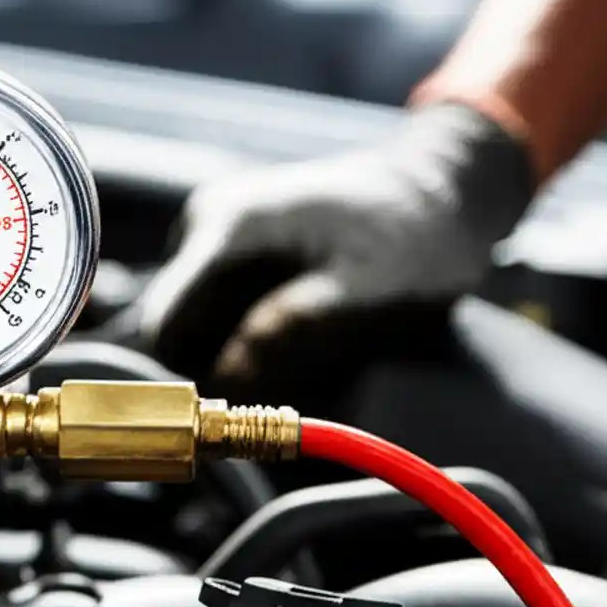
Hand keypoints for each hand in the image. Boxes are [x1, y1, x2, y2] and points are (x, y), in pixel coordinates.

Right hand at [138, 104, 535, 395]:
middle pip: (180, 332)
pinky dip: (257, 342)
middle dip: (226, 370)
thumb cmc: (414, 233)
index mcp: (228, 227)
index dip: (187, 376)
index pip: (165, 323)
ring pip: (203, 331)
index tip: (230, 416)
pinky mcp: (234, 254)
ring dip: (245, 359)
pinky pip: (225, 317)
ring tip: (313, 359)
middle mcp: (207, 227)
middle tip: (295, 389)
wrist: (441, 190)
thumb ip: (294, 330)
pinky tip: (306, 339)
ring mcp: (218, 238)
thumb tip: (227, 376)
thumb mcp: (366, 290)